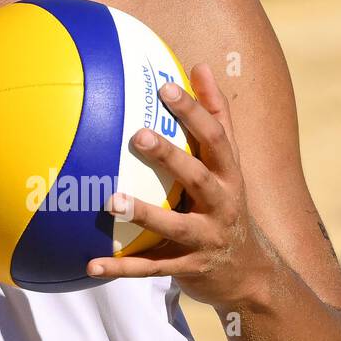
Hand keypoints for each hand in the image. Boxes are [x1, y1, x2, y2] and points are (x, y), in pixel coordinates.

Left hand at [86, 63, 277, 306]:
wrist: (250, 274)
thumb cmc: (227, 203)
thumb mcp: (228, 162)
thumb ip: (215, 116)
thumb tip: (200, 65)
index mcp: (229, 175)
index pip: (215, 138)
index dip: (193, 112)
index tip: (164, 87)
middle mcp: (221, 205)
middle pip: (197, 177)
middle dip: (170, 156)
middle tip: (138, 134)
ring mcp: (205, 238)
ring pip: (174, 226)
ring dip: (142, 213)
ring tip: (110, 200)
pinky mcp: (187, 268)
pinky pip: (150, 268)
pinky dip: (120, 266)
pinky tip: (89, 262)